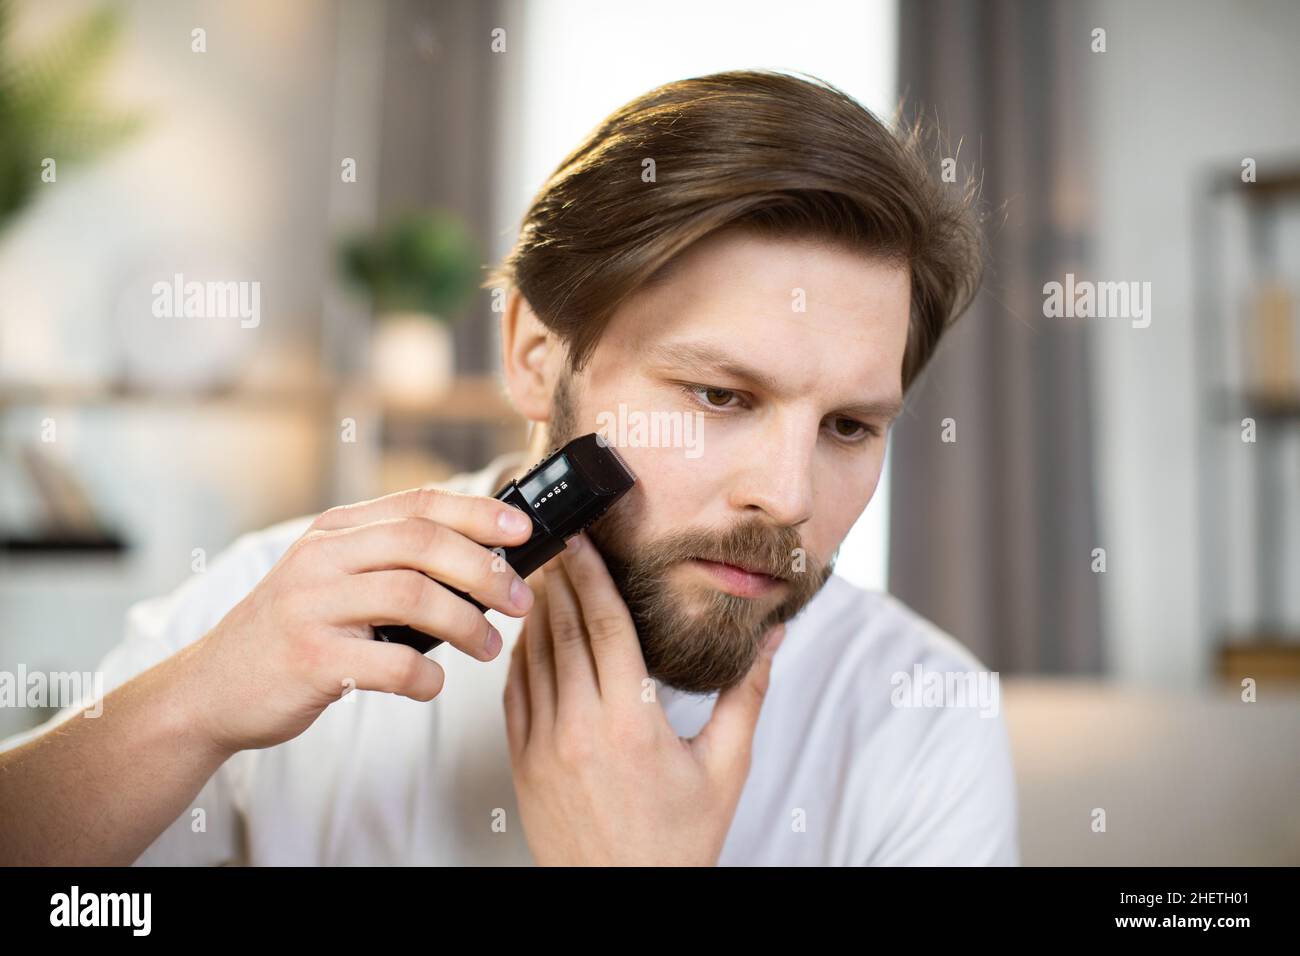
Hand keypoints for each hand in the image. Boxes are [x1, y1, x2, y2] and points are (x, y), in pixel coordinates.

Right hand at [184, 487, 536, 754]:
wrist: (210, 689)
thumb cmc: (292, 633)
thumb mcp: (331, 577)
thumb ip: (389, 560)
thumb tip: (484, 558)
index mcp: (334, 530)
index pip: (419, 504)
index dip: (479, 513)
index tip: (524, 530)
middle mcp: (322, 558)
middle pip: (424, 543)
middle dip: (486, 570)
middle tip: (519, 601)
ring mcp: (312, 606)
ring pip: (415, 596)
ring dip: (468, 624)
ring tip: (489, 646)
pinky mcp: (310, 659)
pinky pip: (392, 663)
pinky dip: (427, 677)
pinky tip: (432, 684)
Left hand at [503, 532, 785, 865]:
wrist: (623, 902)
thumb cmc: (679, 841)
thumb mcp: (725, 768)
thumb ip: (747, 695)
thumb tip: (773, 636)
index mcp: (631, 723)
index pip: (604, 625)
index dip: (592, 574)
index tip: (584, 538)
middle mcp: (579, 727)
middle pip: (562, 629)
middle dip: (561, 577)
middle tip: (560, 538)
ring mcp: (542, 745)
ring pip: (531, 655)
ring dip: (537, 609)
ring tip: (546, 573)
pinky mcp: (521, 763)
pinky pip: (514, 691)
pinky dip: (521, 653)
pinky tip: (532, 633)